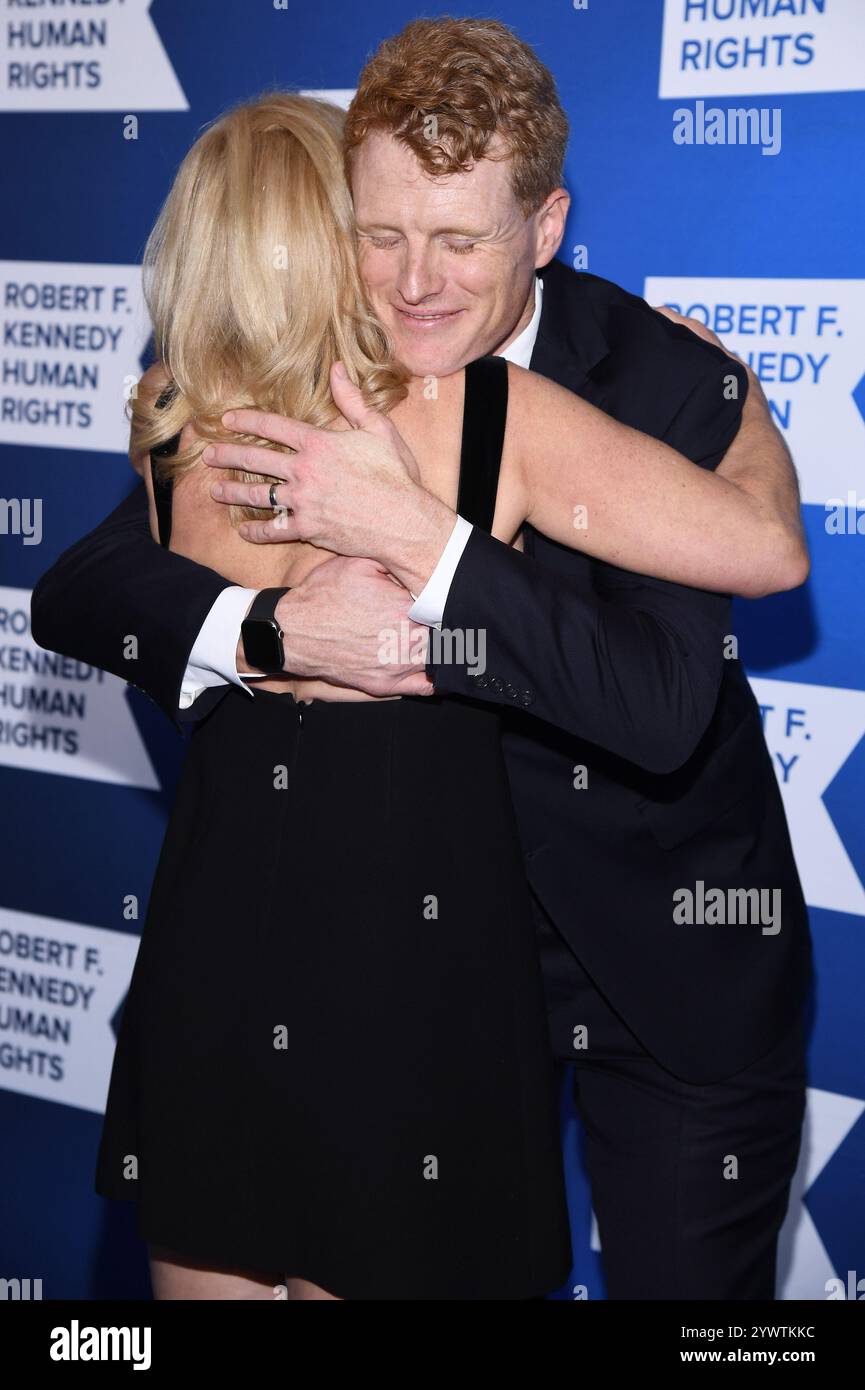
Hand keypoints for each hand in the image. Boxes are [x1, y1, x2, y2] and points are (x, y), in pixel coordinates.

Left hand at [203, 362, 453, 591]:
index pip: (273, 426)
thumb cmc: (396, 475)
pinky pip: (274, 530)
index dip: (246, 421)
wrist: (404, 521)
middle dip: (227, 455)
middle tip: (208, 455)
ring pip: (258, 495)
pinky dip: (257, 531)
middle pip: (255, 460)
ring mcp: (303, 501)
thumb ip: (353, 399)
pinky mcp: (308, 528)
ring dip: (233, 493)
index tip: (226, 420)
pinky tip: (244, 531)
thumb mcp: (379, 430)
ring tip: (215, 491)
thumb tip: (337, 368)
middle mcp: (304, 471)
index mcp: (318, 443)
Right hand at [251, 554, 433, 696]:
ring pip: (439, 658)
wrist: (292, 632)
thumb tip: (420, 566)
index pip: (443, 603)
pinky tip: (443, 669)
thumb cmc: (323, 596)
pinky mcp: (385, 684)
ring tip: (449, 638)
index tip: (446, 593)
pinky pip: (425, 686)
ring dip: (445, 647)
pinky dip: (438, 679)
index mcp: (406, 608)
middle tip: (447, 614)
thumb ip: (394, 564)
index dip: (444, 598)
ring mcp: (397, 666)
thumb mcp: (359, 564)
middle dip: (445, 622)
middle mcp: (408, 640)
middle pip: (446, 632)